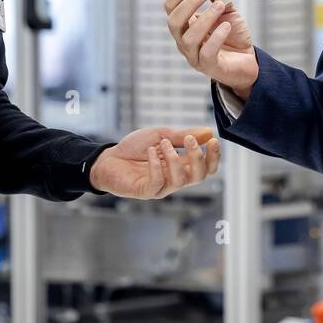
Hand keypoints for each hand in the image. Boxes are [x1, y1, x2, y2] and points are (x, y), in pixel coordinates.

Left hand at [91, 126, 220, 198]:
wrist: (108, 157)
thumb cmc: (135, 148)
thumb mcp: (161, 135)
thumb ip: (182, 136)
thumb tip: (208, 131)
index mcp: (182, 165)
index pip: (206, 167)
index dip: (213, 156)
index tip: (213, 140)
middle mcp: (174, 178)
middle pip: (199, 176)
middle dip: (199, 158)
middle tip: (190, 140)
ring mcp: (161, 187)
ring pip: (180, 180)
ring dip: (174, 159)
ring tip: (163, 143)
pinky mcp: (146, 191)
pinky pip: (158, 182)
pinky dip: (156, 165)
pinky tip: (150, 152)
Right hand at [164, 0, 258, 99]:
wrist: (248, 60)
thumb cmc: (233, 36)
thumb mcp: (228, 11)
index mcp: (185, 24)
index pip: (171, 7)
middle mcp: (184, 40)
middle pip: (173, 21)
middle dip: (189, 3)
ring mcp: (194, 55)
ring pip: (189, 38)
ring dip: (205, 18)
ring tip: (221, 6)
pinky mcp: (208, 67)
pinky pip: (206, 53)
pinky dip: (217, 37)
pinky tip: (227, 26)